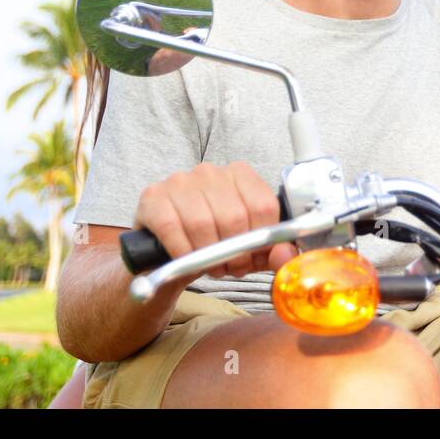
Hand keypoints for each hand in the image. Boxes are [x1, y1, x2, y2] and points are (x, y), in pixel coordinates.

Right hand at [134, 161, 296, 280]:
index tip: (255, 257)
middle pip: (235, 216)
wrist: (167, 255)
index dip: (262, 240)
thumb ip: (273, 252)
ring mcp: (179, 181)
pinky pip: (172, 227)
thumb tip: (286, 254)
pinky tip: (186, 258)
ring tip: (209, 265)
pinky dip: (182, 251)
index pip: (263, 205)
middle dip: (235, 252)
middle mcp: (210, 171)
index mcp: (239, 174)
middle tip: (231, 267)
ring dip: (208, 255)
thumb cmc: (212, 245)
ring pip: (203, 222)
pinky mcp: (153, 197)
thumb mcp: (248, 249)